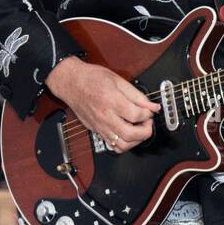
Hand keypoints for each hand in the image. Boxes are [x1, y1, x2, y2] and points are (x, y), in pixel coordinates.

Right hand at [45, 56, 161, 152]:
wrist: (71, 83)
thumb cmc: (91, 78)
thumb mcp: (118, 80)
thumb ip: (137, 95)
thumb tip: (152, 106)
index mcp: (111, 101)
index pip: (136, 115)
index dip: (148, 114)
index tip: (150, 110)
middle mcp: (105, 116)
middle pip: (130, 134)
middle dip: (146, 131)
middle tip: (147, 122)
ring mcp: (100, 126)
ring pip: (122, 145)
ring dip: (136, 141)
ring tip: (138, 129)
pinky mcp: (96, 131)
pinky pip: (112, 146)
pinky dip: (124, 143)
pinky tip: (127, 133)